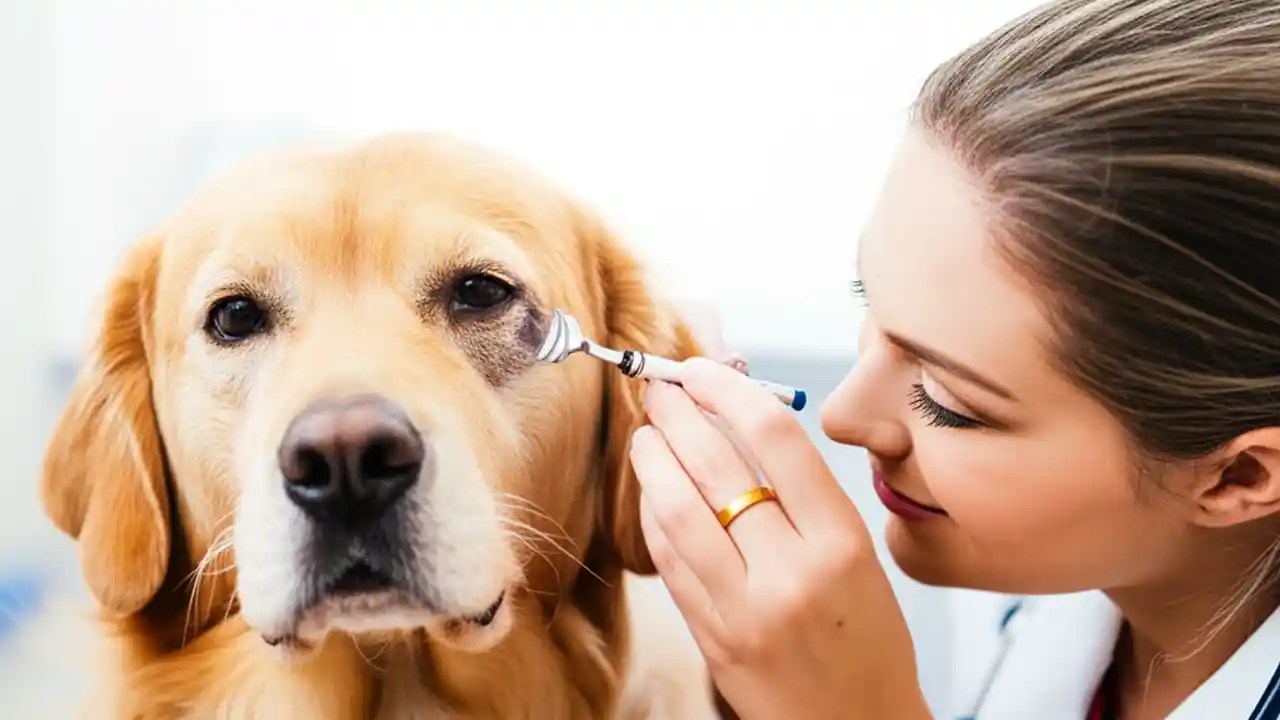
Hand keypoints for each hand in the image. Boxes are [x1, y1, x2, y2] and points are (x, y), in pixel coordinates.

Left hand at [630, 358, 930, 719]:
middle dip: (677, 415)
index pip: (774, 438)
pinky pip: (669, 562)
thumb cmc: (868, 642)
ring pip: (677, 512)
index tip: (702, 369)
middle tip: (661, 390)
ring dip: (652, 462)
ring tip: (646, 435)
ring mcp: (745, 609)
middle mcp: (792, 572)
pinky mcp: (712, 638)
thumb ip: (804, 495)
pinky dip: (653, 517)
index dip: (727, 390)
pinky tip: (651, 493)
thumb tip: (740, 422)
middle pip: (716, 466)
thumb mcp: (859, 557)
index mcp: (841, 542)